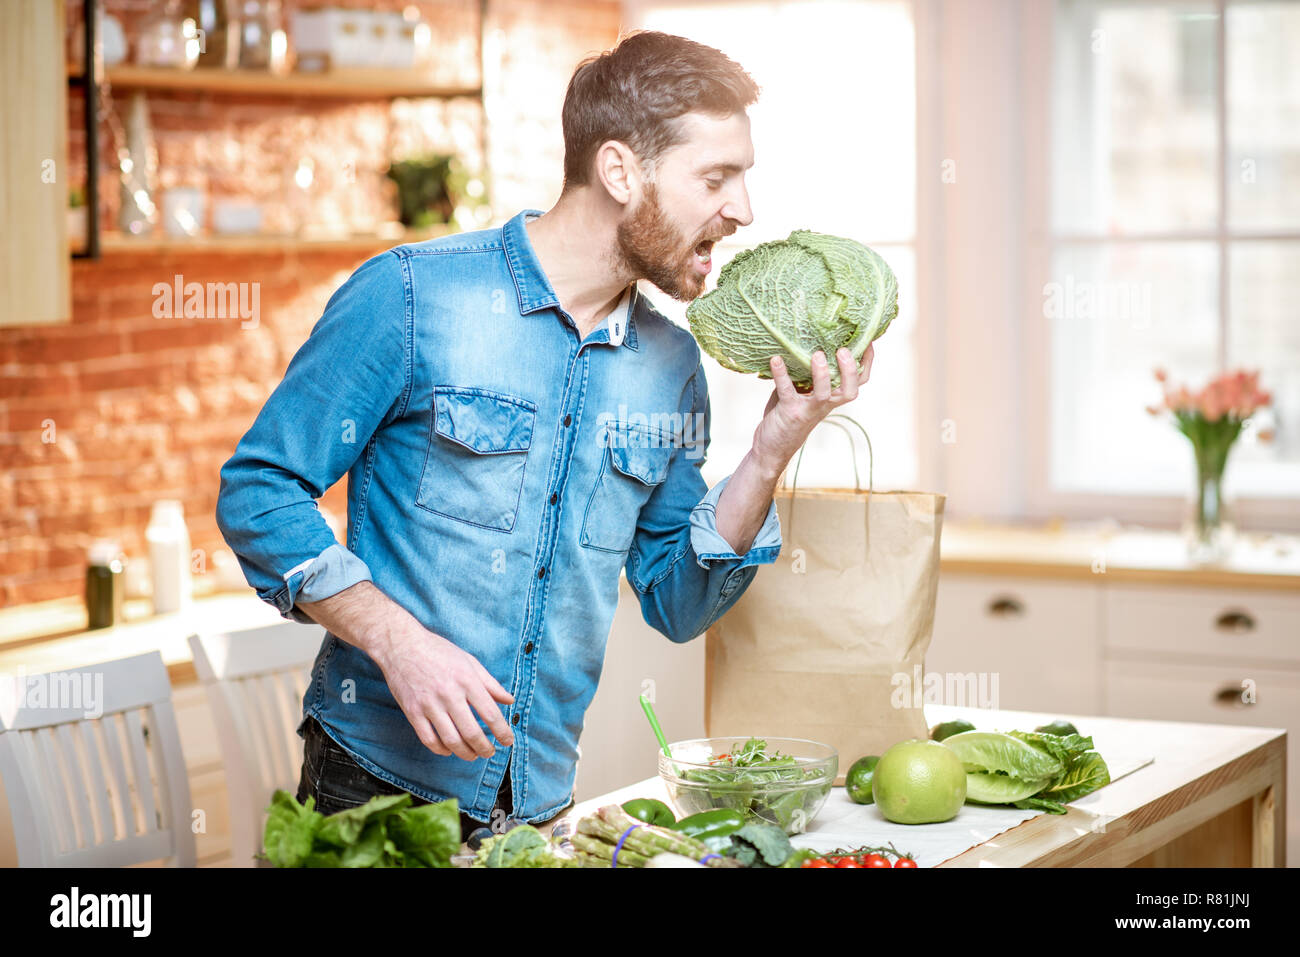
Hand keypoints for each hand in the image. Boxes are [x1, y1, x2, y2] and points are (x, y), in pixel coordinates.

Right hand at [374, 625, 515, 760]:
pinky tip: (449, 750)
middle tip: (490, 752)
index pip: (490, 713)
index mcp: (467, 680)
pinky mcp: (412, 711)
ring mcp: (429, 704)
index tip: (508, 741)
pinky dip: (441, 749)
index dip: (502, 732)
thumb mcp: (469, 661)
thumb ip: (490, 683)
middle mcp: (449, 694)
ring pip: (451, 740)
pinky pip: (428, 739)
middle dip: (485, 748)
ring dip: (465, 753)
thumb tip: (509, 700)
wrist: (401, 645)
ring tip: (473, 755)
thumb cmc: (438, 651)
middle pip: (472, 732)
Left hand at [751, 343, 874, 476]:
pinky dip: (781, 374)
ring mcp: (808, 409)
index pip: (858, 381)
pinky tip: (776, 360)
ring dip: (821, 374)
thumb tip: (804, 340)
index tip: (866, 340)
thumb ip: (806, 372)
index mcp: (833, 398)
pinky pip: (787, 391)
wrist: (772, 447)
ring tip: (817, 354)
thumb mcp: (802, 392)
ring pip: (824, 394)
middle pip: (850, 390)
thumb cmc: (788, 415)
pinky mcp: (790, 412)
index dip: (866, 362)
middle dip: (850, 370)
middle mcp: (825, 404)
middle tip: (844, 349)